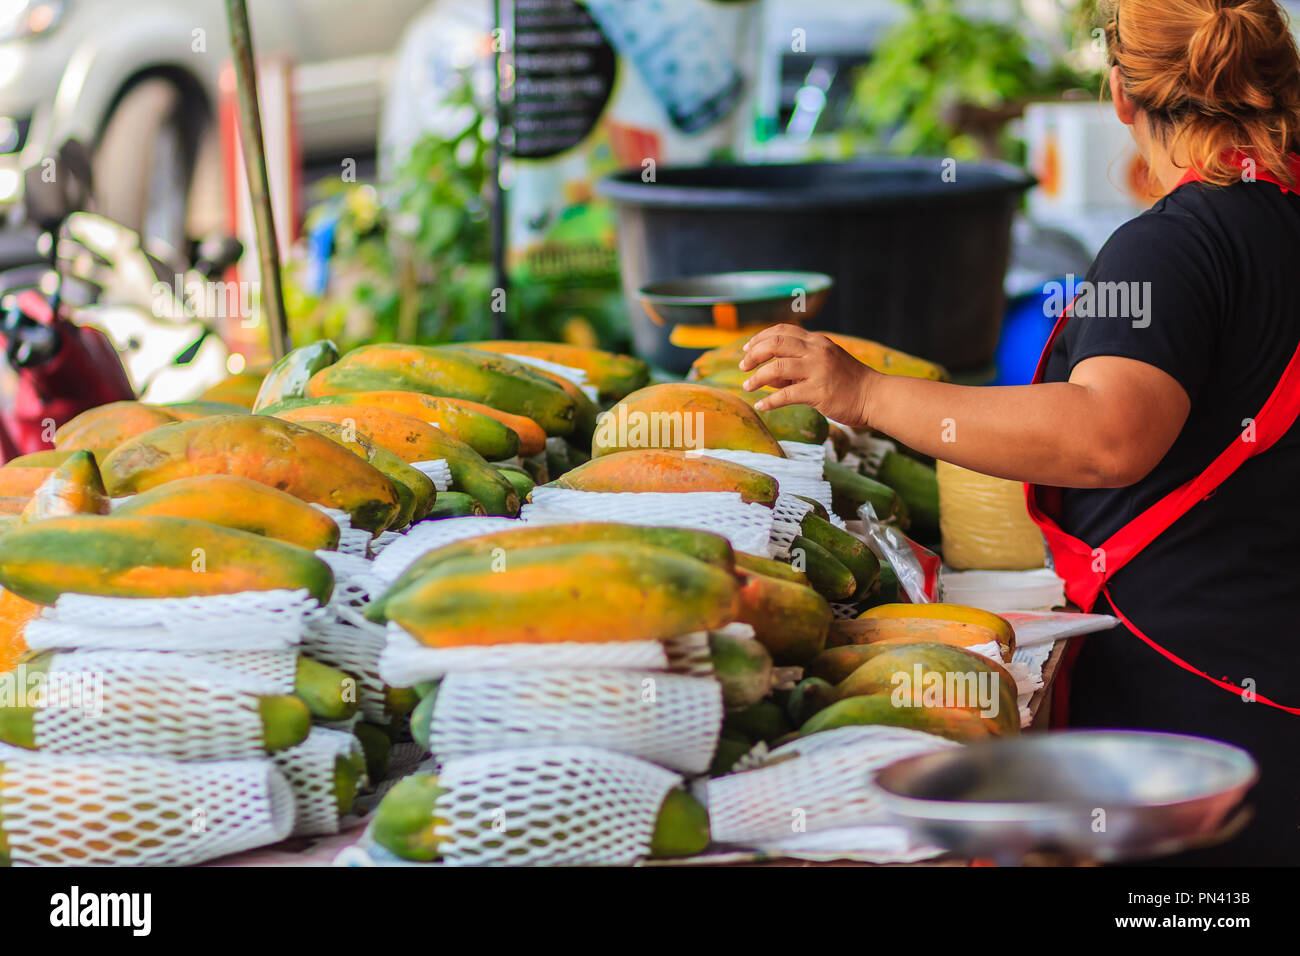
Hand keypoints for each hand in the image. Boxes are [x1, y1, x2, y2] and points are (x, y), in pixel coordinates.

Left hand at [737, 325, 877, 427]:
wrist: (874, 396)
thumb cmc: (848, 383)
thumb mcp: (823, 365)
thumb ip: (796, 367)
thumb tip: (766, 376)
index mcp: (816, 341)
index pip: (781, 331)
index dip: (759, 338)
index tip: (746, 349)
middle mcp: (816, 351)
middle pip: (775, 343)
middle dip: (753, 354)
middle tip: (742, 366)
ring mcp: (818, 370)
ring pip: (776, 367)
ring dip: (757, 377)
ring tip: (747, 386)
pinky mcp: (819, 391)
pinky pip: (786, 395)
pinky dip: (769, 400)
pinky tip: (761, 405)